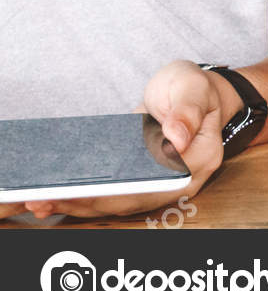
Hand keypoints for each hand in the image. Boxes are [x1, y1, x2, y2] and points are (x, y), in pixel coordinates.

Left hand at [24, 60, 227, 219]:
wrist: (191, 92)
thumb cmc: (193, 86)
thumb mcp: (192, 86)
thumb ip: (188, 111)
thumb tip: (178, 139)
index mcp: (201, 157)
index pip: (157, 182)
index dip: (122, 191)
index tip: (89, 189)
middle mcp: (184, 178)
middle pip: (134, 199)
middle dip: (90, 202)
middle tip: (49, 197)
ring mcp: (162, 182)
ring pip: (119, 202)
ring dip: (81, 204)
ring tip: (43, 200)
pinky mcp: (143, 179)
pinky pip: (115, 194)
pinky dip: (87, 197)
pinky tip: (58, 195)